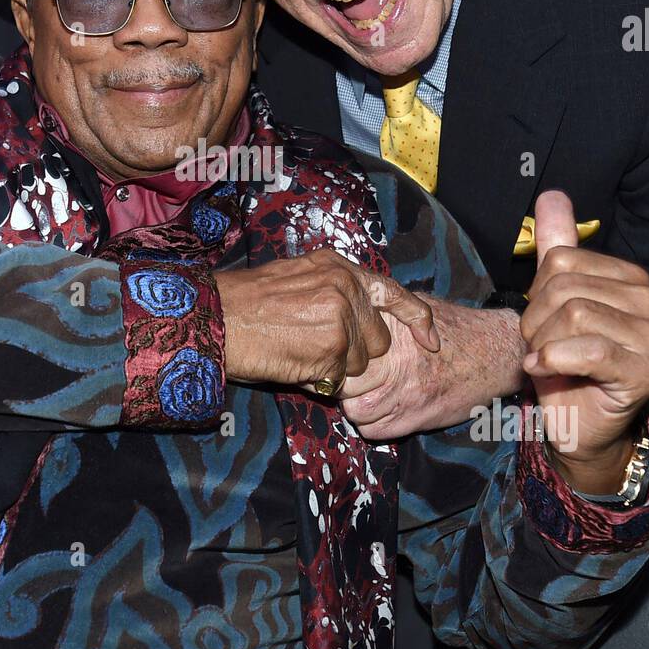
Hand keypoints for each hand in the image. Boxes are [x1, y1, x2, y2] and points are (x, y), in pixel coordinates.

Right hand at [216, 249, 438, 389]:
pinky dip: (317, 381)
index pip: (393, 292)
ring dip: (333, 367)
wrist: (215, 319)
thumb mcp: (296, 280)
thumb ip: (331, 293)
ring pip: (359, 362)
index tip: (432, 341)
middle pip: (377, 337)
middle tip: (311, 345)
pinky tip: (291, 364)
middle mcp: (345, 287)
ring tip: (295, 351)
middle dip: (353, 350)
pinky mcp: (332, 349)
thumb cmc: (245, 304)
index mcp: (337, 267)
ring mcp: (341, 317)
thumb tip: (357, 322)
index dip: (418, 319)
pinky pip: (338, 379)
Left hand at [338, 299, 524, 439]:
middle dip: (342, 382)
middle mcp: (395, 364)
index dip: (338, 354)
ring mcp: (405, 395)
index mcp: (390, 331)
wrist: (494, 355)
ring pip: (354, 411)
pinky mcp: (415, 419)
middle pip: (343, 383)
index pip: (343, 349)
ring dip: (356, 404)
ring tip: (368, 392)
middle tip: (351, 377)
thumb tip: (351, 309)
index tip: (342, 355)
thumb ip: (385, 310)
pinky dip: (371, 424)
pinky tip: (382, 407)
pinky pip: (373, 431)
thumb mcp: (419, 308)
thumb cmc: (455, 328)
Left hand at [521, 190, 648, 491]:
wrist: (577, 425)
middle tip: (541, 348)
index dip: (535, 294)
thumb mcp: (553, 301)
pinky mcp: (645, 369)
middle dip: (535, 322)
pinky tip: (544, 369)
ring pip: (572, 314)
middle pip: (564, 287)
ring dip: (542, 343)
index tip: (541, 323)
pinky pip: (587, 348)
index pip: (560, 260)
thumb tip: (552, 195)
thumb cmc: (565, 365)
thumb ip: (557, 246)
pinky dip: (553, 358)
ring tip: (547, 361)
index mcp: (629, 278)